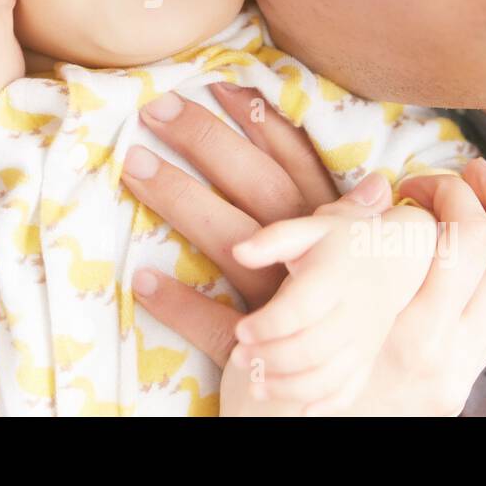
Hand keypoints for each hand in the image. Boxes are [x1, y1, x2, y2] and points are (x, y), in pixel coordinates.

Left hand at [119, 82, 342, 410]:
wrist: (335, 400)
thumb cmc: (328, 316)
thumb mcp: (335, 258)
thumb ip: (329, 212)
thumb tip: (351, 162)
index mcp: (325, 230)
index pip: (291, 162)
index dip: (256, 121)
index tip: (214, 85)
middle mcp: (306, 259)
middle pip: (257, 186)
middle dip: (207, 142)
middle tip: (156, 111)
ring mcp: (281, 304)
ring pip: (232, 242)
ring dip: (184, 200)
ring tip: (134, 166)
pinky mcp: (258, 351)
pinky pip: (216, 325)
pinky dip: (181, 304)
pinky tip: (142, 280)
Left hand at [226, 170, 436, 412]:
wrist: (395, 257)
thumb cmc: (340, 243)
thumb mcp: (308, 230)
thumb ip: (273, 240)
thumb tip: (238, 251)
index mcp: (335, 279)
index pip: (299, 310)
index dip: (266, 326)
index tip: (239, 331)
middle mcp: (353, 313)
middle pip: (311, 348)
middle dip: (270, 358)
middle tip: (239, 358)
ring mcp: (364, 340)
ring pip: (328, 376)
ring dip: (289, 387)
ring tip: (256, 386)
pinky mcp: (367, 359)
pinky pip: (350, 390)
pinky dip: (324, 405)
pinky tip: (298, 410)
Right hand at [233, 157, 485, 414]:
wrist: (294, 432)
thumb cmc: (288, 370)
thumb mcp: (298, 302)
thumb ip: (331, 237)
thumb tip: (377, 186)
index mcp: (411, 332)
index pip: (464, 242)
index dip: (448, 194)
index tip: (415, 183)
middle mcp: (448, 353)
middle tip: (467, 173)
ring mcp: (464, 368)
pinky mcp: (467, 375)